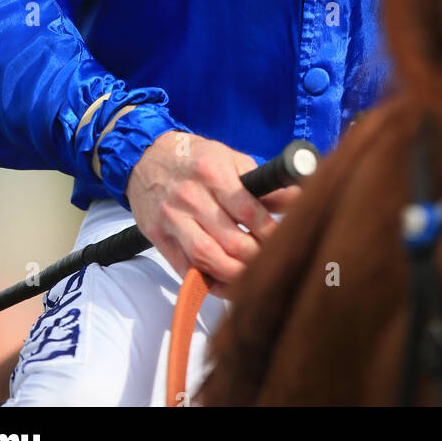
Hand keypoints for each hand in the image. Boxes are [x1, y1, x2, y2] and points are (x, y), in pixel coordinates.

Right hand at [125, 131, 301, 297]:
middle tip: (271, 261)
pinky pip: (184, 268)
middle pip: (230, 240)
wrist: (144, 156)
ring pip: (207, 258)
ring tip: (251, 277)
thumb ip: (262, 183)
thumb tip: (297, 199)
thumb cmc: (193, 157)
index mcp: (212, 172)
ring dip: (234, 275)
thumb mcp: (230, 158)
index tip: (282, 240)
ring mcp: (172, 218)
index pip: (247, 211)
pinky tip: (225, 284)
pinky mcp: (158, 236)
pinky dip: (206, 282)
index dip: (269, 231)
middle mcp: (191, 196)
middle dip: (256, 257)